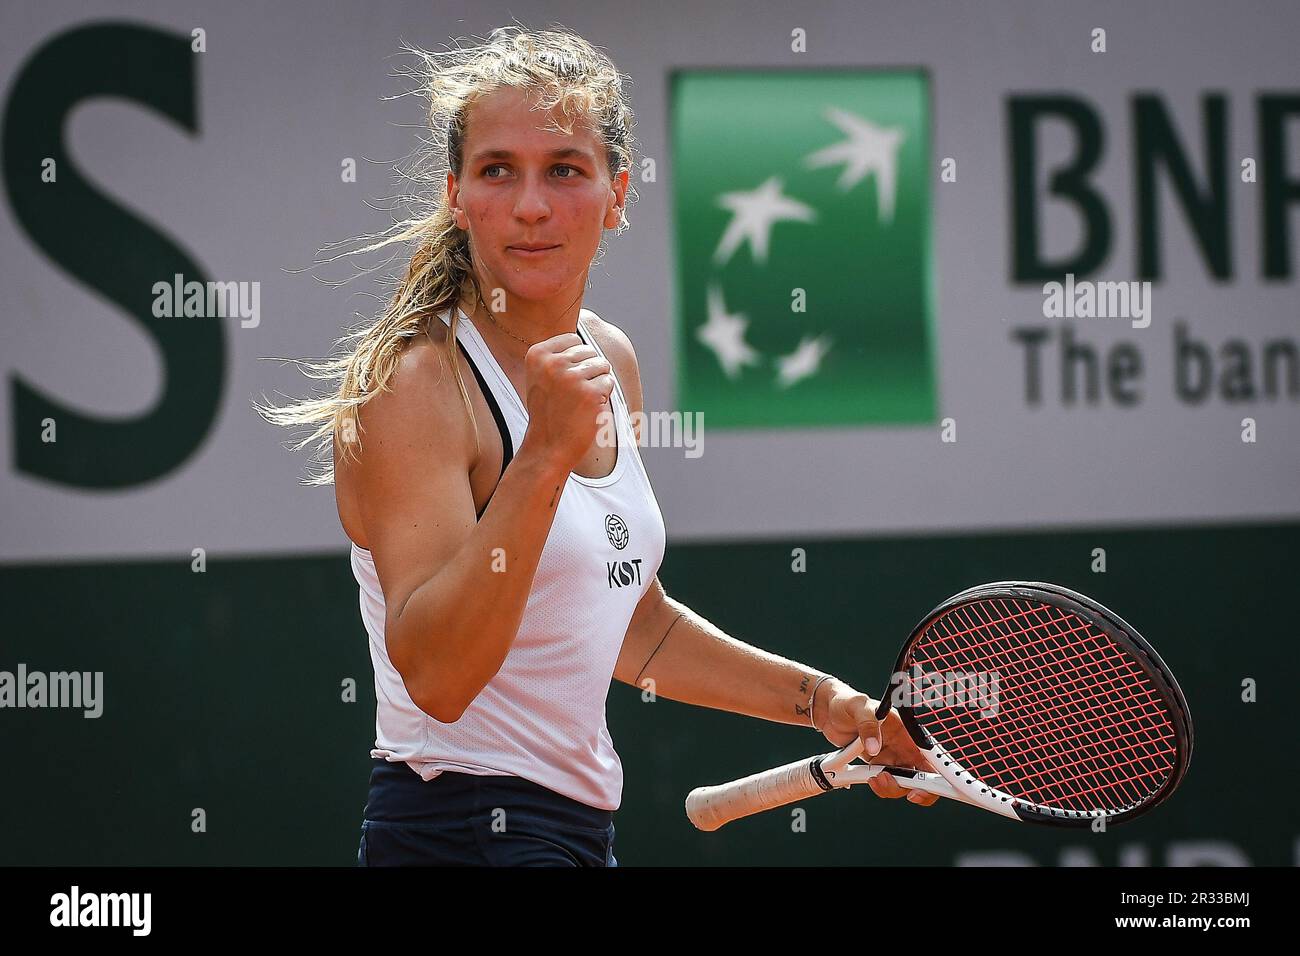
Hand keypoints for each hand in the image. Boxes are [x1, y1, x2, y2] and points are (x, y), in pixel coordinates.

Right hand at [518, 332, 615, 473]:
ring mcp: (572, 378)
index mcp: (537, 354)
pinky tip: (587, 409)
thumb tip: (583, 340)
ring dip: (596, 384)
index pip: (574, 340)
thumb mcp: (541, 377)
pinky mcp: (590, 393)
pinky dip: (603, 396)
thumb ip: (557, 355)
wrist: (547, 446)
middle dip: (587, 372)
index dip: (575, 362)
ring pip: (602, 365)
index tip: (560, 383)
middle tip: (570, 396)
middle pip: (590, 352)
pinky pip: (608, 382)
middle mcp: (553, 363)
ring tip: (578, 402)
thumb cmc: (548, 411)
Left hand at [816, 680, 940, 806]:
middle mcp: (904, 746)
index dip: (940, 774)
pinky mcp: (878, 765)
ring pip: (903, 784)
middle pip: (922, 777)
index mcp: (908, 731)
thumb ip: (868, 725)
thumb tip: (875, 748)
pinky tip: (868, 778)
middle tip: (903, 790)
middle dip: (914, 788)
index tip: (934, 786)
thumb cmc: (847, 702)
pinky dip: (879, 787)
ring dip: (892, 788)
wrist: (827, 711)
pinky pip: (886, 783)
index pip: (933, 755)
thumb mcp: (859, 707)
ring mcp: (892, 757)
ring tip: (875, 778)